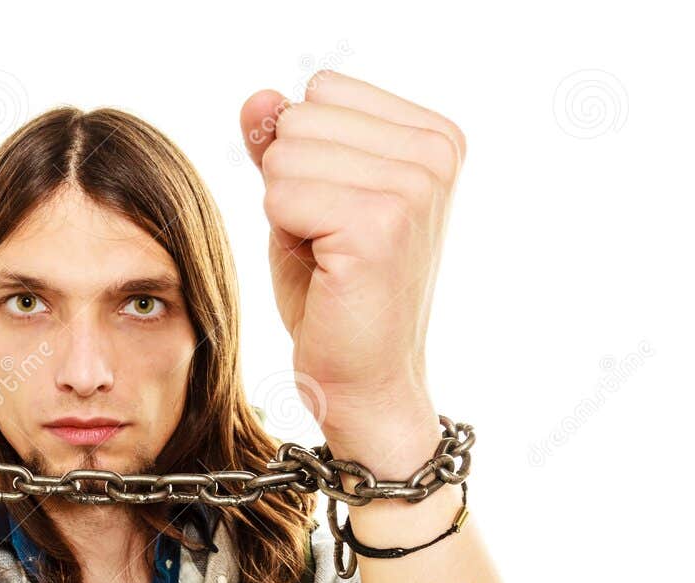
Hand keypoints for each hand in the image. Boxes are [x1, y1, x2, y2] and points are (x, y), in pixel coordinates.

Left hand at [240, 71, 463, 441]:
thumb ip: (283, 142)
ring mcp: (414, 187)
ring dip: (287, 213)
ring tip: (330, 258)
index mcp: (435, 137)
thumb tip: (257, 98)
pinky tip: (327, 273)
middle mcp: (436, 153)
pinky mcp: (379, 225)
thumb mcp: (304, 200)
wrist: (365, 381)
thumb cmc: (336, 294)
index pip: (322, 90)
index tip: (341, 215)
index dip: (308, 157)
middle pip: (300, 118)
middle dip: (292, 183)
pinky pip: (280, 197)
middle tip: (330, 243)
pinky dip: (285, 237)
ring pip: (285, 156)